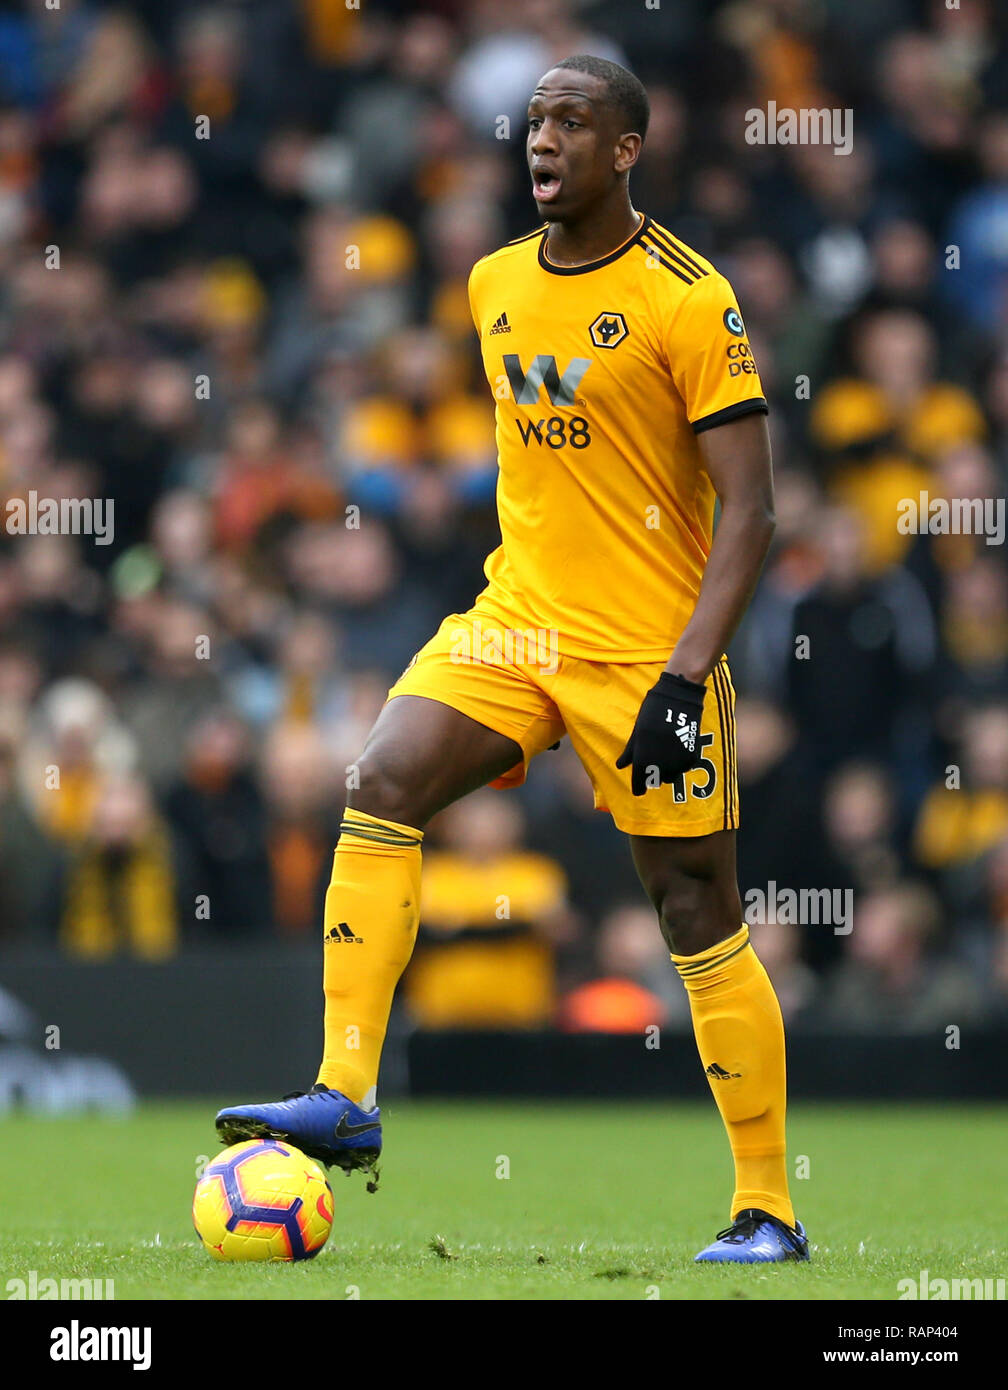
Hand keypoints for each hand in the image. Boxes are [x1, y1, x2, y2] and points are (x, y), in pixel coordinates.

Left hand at [616, 672, 706, 796]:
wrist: (679, 697)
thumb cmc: (653, 711)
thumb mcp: (637, 731)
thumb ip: (630, 752)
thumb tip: (620, 766)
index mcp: (643, 759)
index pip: (640, 785)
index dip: (638, 787)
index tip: (639, 789)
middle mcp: (660, 765)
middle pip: (656, 782)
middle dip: (652, 776)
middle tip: (652, 764)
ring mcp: (677, 762)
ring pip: (670, 777)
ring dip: (666, 771)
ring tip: (665, 754)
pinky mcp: (691, 758)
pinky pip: (683, 769)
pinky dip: (678, 764)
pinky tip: (676, 749)